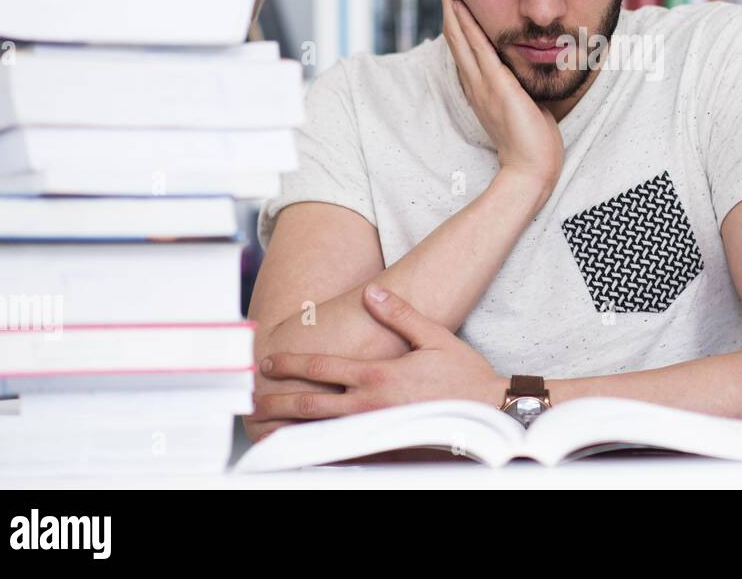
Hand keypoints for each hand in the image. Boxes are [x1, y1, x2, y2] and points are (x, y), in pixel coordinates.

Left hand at [248, 283, 506, 430]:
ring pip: (322, 432)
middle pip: (311, 406)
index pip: (321, 369)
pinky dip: (320, 448)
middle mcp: (370, 406)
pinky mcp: (386, 446)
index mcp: (377, 376)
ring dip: (291, 430)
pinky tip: (307, 449)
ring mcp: (376, 430)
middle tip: (252, 403)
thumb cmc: (463, 375)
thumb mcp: (433, 336)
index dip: (291, 364)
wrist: (489, 411)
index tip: (268, 362)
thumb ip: (399, 314)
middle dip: (277, 403)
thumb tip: (372, 292)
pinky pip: (345, 449)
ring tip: (266, 430)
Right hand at [438, 0, 563, 197]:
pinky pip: (479, 50)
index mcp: (481, 89)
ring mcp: (484, 85)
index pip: (464, 49)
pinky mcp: (497, 87)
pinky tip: (461, 6)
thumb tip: (529, 73)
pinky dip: (468, 27)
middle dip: (449, 6)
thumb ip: (520, 88)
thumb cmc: (532, 144)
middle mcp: (476, 84)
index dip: (456, 22)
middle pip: (455, 38)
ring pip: (461, 39)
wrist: (531, 171)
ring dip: (453, 8)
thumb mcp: (524, 107)